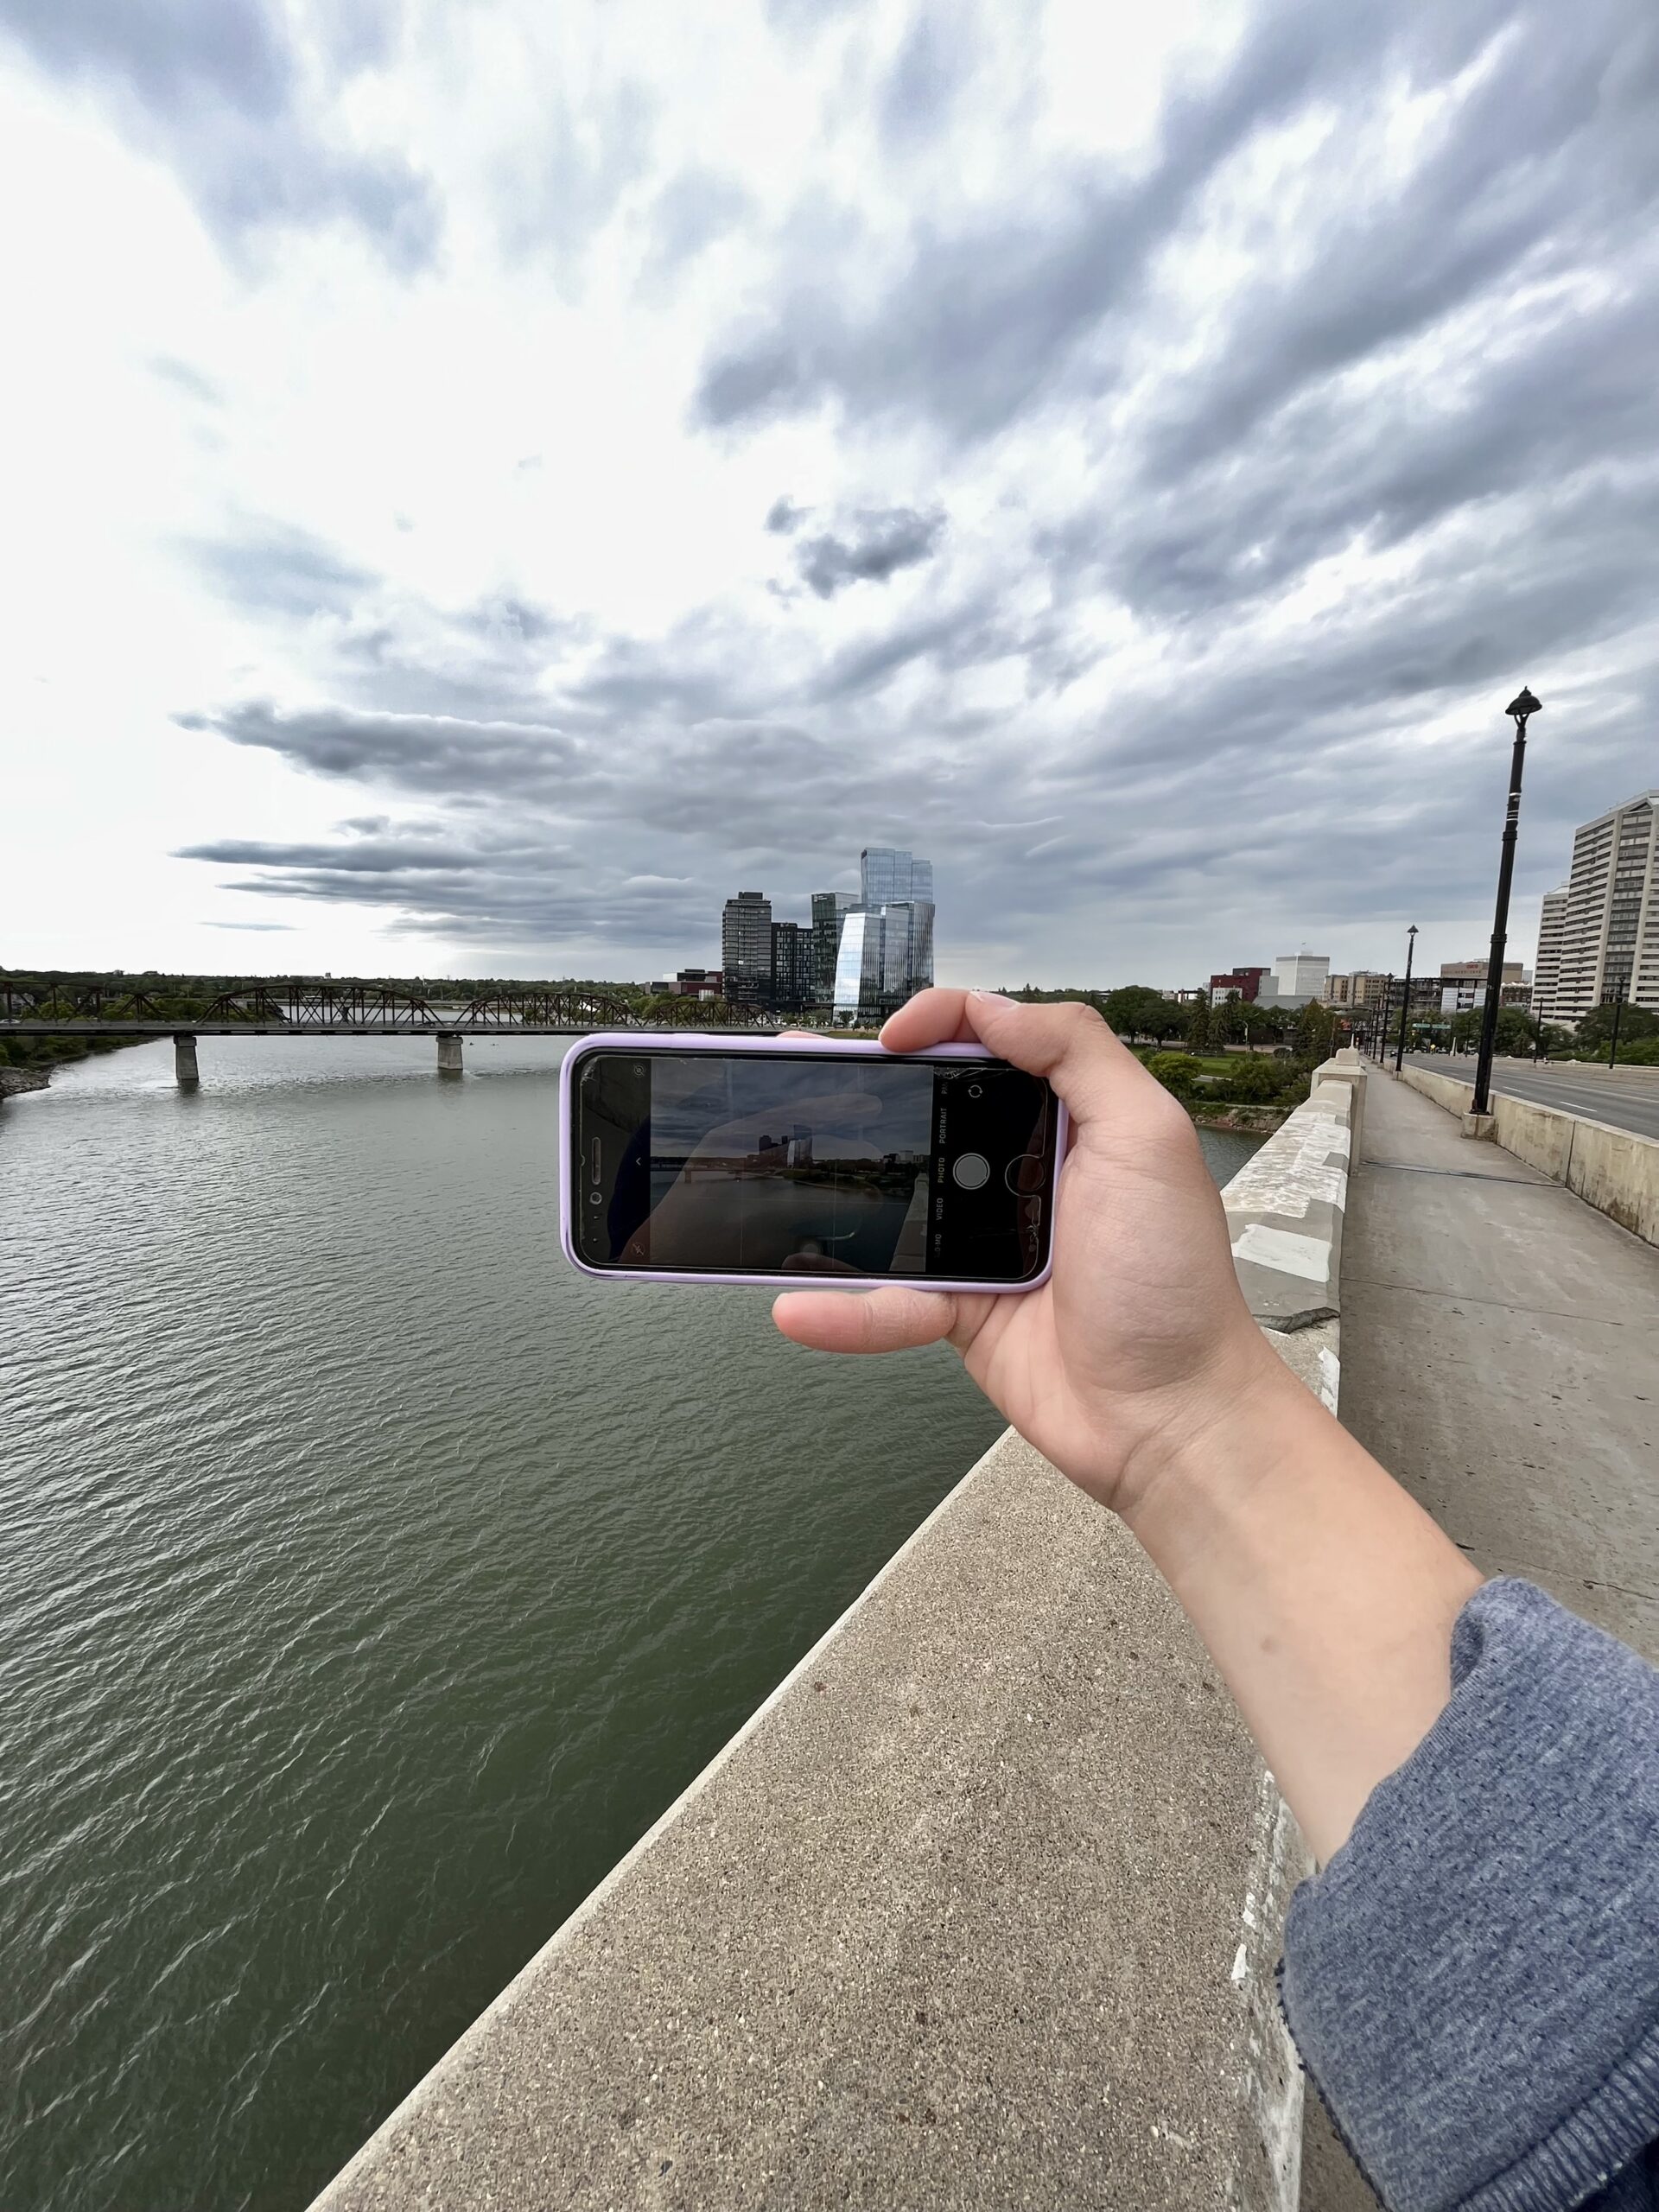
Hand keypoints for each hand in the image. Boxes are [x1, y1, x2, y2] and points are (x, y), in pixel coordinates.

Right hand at [773, 989, 1286, 1518]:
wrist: (1173, 1416)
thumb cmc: (1173, 1280)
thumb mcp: (1147, 1138)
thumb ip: (1076, 1055)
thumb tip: (990, 1006)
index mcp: (1069, 1120)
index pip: (989, 1046)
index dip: (937, 1026)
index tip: (892, 1042)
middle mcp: (1022, 1173)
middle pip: (925, 1118)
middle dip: (858, 1097)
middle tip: (791, 1075)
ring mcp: (986, 1244)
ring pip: (892, 1206)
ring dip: (831, 1195)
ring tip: (762, 1174)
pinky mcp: (961, 1312)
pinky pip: (888, 1302)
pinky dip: (844, 1309)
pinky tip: (798, 1305)